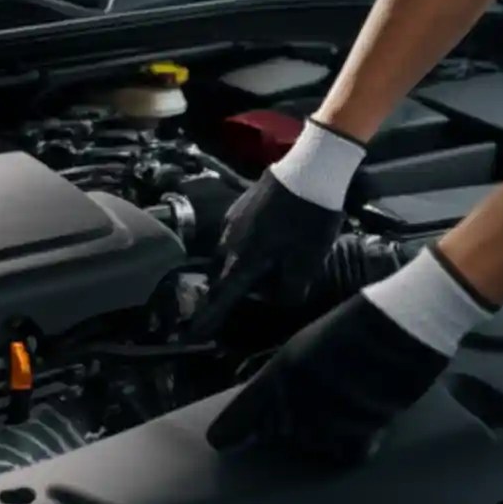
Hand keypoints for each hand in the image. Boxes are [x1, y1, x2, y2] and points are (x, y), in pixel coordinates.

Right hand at [185, 170, 343, 338]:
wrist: (310, 168)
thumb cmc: (309, 219)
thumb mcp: (307, 262)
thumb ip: (290, 290)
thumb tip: (277, 299)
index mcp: (243, 260)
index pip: (221, 296)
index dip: (208, 318)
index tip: (193, 335)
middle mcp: (229, 241)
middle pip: (223, 275)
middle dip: (231, 290)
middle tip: (250, 299)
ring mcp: (232, 220)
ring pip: (229, 254)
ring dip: (240, 267)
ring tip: (264, 270)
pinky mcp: (240, 205)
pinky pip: (236, 235)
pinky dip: (245, 247)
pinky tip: (268, 242)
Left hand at [205, 293, 448, 464]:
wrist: (398, 330)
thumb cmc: (350, 330)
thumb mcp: (302, 347)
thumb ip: (279, 379)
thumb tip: (262, 408)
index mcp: (276, 377)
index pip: (239, 420)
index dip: (230, 433)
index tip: (220, 441)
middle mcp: (295, 404)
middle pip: (280, 435)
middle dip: (288, 424)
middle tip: (316, 400)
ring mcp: (326, 423)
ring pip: (312, 445)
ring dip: (321, 433)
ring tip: (342, 404)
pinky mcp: (359, 436)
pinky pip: (344, 453)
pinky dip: (351, 443)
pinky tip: (359, 423)